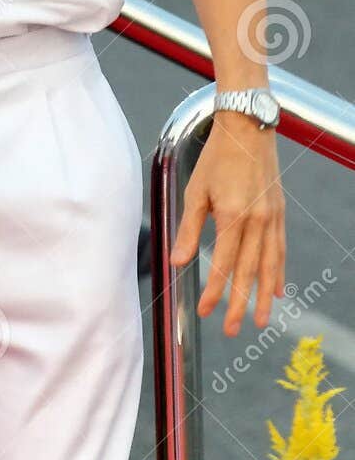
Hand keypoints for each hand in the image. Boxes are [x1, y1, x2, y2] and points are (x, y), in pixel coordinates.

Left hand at [170, 115, 285, 334]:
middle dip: (239, 304)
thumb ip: (188, 229)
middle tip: (232, 331)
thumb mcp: (194, 191)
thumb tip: (177, 262)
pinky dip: (279, 272)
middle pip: (248, 272)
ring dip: (263, 296)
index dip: (214, 291)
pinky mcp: (279, 212)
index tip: (206, 312)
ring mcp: (272, 217)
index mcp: (232, 216)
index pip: (222, 264)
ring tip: (259, 321)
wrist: (247, 128)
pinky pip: (280, 249)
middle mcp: (257, 221)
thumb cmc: (216, 158)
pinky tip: (277, 290)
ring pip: (269, 266)